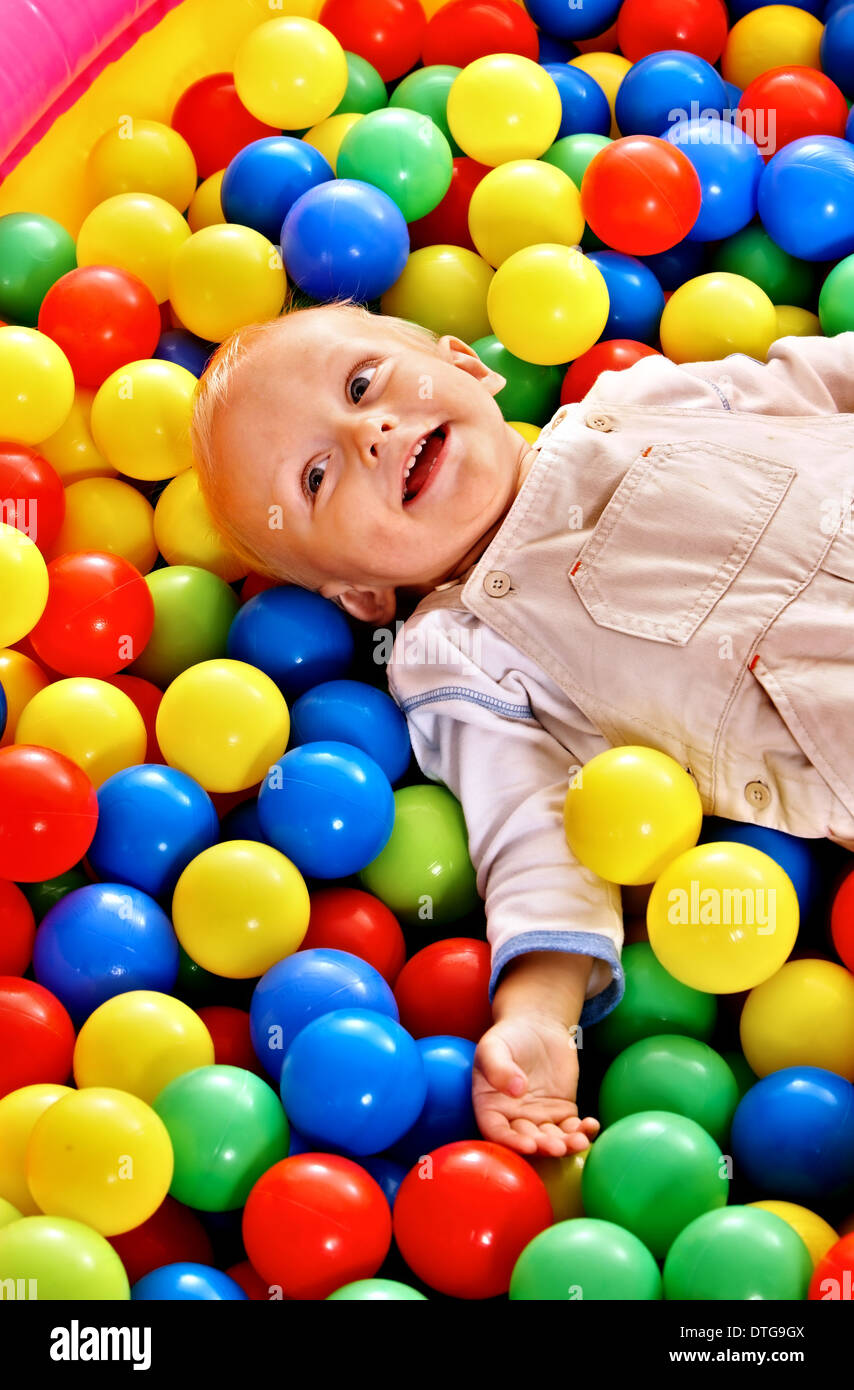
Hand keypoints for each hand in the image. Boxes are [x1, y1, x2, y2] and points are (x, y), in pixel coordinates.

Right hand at [472, 1014, 599, 1157]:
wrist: (536, 1026)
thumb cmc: (507, 1036)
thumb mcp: (493, 1047)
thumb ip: (498, 1068)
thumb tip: (516, 1090)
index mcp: (491, 1108)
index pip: (498, 1132)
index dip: (512, 1142)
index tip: (529, 1145)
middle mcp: (514, 1119)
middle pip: (528, 1140)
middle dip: (544, 1147)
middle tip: (559, 1147)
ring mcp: (540, 1117)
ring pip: (552, 1139)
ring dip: (566, 1144)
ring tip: (580, 1141)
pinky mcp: (562, 1111)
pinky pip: (572, 1127)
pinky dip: (582, 1130)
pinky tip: (591, 1126)